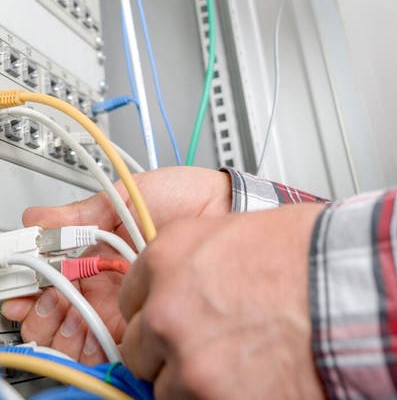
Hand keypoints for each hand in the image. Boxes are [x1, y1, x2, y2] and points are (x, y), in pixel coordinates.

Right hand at [1, 166, 230, 363]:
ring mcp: (118, 305)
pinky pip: (104, 348)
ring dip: (59, 330)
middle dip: (39, 310)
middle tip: (45, 299)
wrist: (226, 209)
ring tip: (69, 313)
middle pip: (51, 312)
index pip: (47, 274)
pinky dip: (88, 347)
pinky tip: (88, 332)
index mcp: (93, 248)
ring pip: (71, 335)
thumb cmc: (185, 198)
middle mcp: (102, 281)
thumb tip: (37, 218)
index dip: (28, 281)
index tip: (22, 281)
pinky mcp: (140, 324)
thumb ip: (82, 213)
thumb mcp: (127, 196)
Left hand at [120, 204, 325, 398]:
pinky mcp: (209, 399)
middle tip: (210, 341)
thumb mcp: (238, 232)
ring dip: (194, 378)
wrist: (349, 290)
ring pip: (164, 385)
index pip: (130, 295)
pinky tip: (252, 377)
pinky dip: (219, 396)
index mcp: (168, 254)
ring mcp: (186, 360)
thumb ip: (197, 261)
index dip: (158, 305)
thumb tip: (187, 284)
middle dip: (169, 347)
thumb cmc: (310, 255)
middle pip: (140, 345)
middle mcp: (166, 307)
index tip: (175, 312)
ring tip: (241, 360)